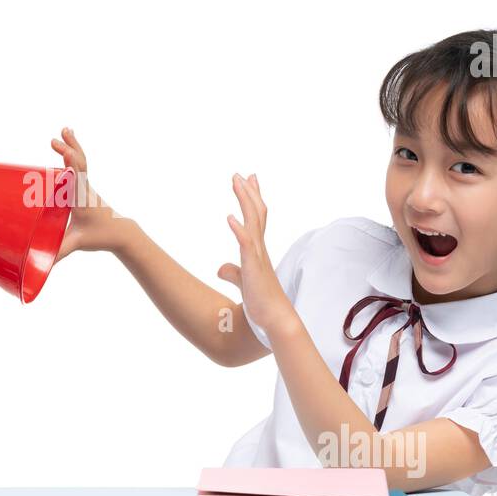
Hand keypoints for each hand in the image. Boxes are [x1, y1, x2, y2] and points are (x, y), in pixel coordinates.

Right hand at [50, 127, 125, 258]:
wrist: (120, 232)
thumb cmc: (100, 236)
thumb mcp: (77, 244)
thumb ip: (58, 253)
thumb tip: (40, 265)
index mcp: (82, 199)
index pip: (78, 178)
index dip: (72, 165)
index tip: (67, 153)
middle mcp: (85, 188)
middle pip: (79, 163)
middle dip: (69, 150)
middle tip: (56, 139)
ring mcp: (86, 185)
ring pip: (80, 160)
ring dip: (72, 145)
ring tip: (64, 131)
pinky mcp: (84, 186)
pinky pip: (79, 164)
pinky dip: (72, 153)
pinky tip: (68, 145)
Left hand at [217, 173, 297, 336]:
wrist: (275, 321)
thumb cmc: (262, 304)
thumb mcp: (243, 283)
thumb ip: (233, 273)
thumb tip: (220, 268)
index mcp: (257, 251)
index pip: (256, 219)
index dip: (252, 200)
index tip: (248, 182)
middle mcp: (260, 249)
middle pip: (256, 214)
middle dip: (249, 193)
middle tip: (241, 174)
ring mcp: (257, 257)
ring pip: (252, 222)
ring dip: (245, 201)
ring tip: (237, 182)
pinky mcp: (253, 268)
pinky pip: (246, 245)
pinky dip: (239, 230)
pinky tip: (230, 218)